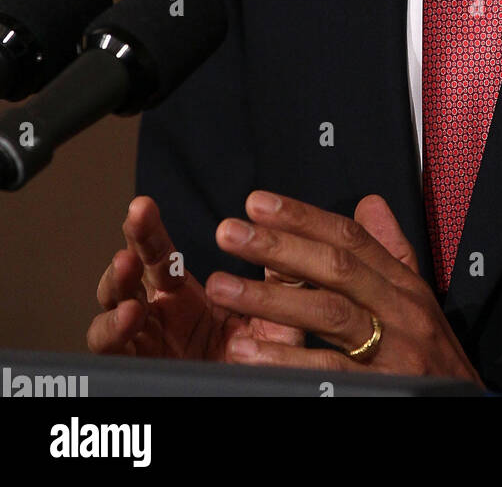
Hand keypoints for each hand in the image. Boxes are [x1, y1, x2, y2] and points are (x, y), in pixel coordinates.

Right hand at [86, 195, 302, 359]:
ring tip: (128, 264)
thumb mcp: (274, 323)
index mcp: (181, 299)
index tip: (144, 205)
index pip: (159, 255)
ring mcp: (142, 344)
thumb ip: (280, 284)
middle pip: (130, 273)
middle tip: (138, 214)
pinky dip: (113, 331)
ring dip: (116, 284)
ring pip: (111, 308)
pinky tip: (129, 314)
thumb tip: (288, 238)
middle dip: (131, 242)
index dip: (149, 230)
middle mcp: (155, 317)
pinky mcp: (137, 371)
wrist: (251, 398)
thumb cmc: (256, 368)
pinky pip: (112, 351)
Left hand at [207, 190, 483, 384]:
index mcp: (402, 284)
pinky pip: (331, 370)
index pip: (349, 237)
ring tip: (223, 286)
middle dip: (279, 246)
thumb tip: (369, 203)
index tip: (258, 203)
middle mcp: (399, 309)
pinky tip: (251, 351)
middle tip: (229, 232)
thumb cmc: (436, 358)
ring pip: (329, 312)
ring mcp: (393, 349)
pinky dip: (288, 359)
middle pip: (335, 266)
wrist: (468, 412)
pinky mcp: (384, 387)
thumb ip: (391, 251)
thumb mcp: (420, 298)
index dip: (303, 216)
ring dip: (270, 297)